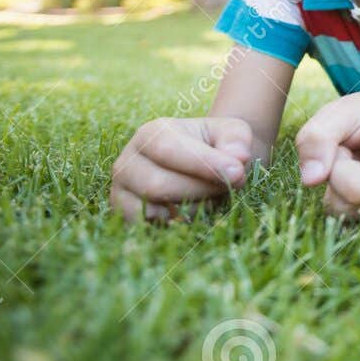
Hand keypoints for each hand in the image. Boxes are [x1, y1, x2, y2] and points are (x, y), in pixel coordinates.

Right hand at [110, 116, 255, 223]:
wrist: (202, 166)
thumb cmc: (216, 146)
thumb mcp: (232, 133)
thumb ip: (236, 139)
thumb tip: (237, 157)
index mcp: (151, 133)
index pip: (169, 149)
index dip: (204, 164)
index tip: (237, 173)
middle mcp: (128, 161)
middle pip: (159, 185)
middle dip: (200, 190)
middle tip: (228, 185)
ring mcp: (122, 190)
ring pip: (153, 209)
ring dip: (191, 208)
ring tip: (209, 195)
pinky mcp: (126, 214)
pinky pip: (149, 227)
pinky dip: (176, 223)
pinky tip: (192, 209)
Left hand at [295, 92, 359, 218]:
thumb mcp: (342, 112)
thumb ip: (318, 137)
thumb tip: (311, 180)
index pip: (359, 188)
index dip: (338, 168)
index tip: (349, 144)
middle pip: (355, 206)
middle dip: (339, 179)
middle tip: (354, 153)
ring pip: (354, 216)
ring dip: (344, 190)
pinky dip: (353, 201)